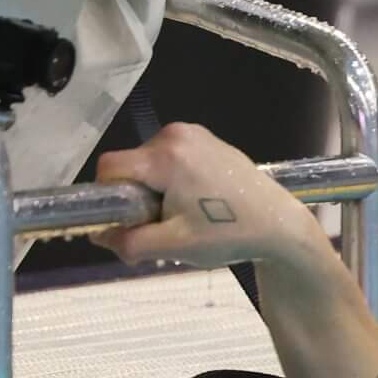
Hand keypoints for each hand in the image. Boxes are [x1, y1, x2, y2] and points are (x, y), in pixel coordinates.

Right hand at [92, 123, 331, 272]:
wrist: (280, 225)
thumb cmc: (229, 234)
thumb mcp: (174, 245)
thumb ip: (129, 241)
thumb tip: (98, 234)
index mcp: (166, 155)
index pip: (109, 168)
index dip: (110, 198)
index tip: (131, 221)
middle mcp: (175, 133)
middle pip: (130, 166)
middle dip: (137, 197)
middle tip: (168, 224)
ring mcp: (193, 132)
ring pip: (149, 163)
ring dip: (156, 190)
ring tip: (188, 214)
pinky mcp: (206, 138)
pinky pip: (170, 158)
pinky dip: (173, 180)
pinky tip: (199, 201)